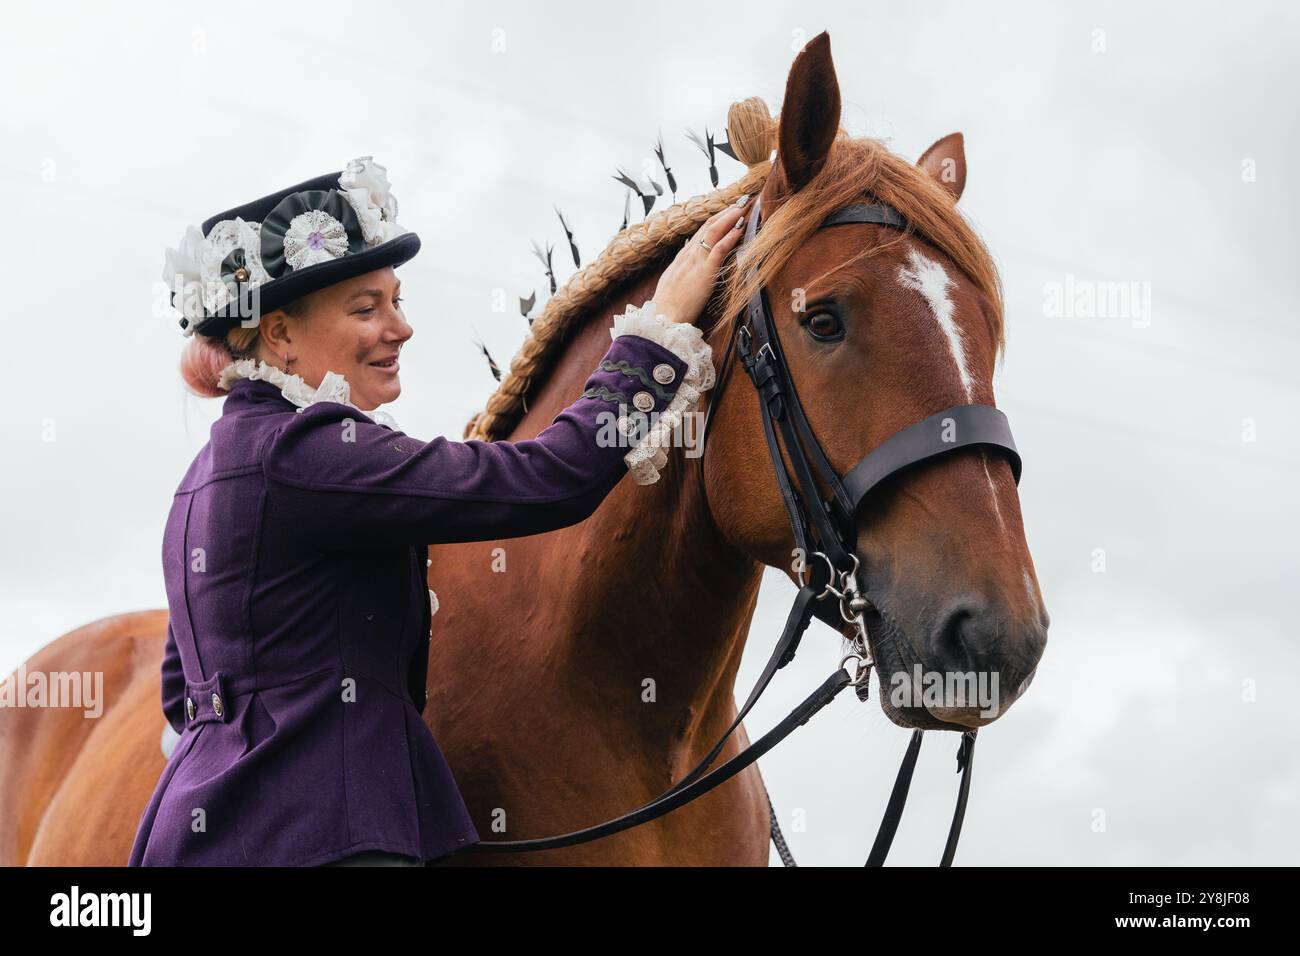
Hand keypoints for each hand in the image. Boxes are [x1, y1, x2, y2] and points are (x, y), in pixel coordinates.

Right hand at [651, 195, 753, 324]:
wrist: (664, 316)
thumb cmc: (669, 305)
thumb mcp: (674, 281)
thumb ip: (682, 267)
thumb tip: (688, 255)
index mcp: (683, 257)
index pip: (701, 232)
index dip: (716, 219)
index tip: (728, 210)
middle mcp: (689, 254)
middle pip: (708, 226)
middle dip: (725, 212)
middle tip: (740, 201)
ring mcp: (696, 261)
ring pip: (714, 231)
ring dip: (730, 217)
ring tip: (743, 207)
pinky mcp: (705, 272)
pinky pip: (718, 249)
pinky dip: (730, 236)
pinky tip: (740, 227)